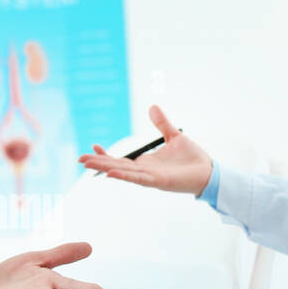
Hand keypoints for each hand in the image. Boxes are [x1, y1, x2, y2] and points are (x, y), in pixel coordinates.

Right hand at [77, 104, 213, 195]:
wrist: (208, 171)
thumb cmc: (192, 158)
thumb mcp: (174, 136)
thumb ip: (162, 124)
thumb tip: (151, 107)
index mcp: (146, 162)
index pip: (121, 159)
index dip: (106, 155)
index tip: (93, 147)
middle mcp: (144, 171)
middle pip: (116, 166)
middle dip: (98, 163)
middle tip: (79, 160)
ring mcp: (150, 177)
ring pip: (123, 173)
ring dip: (105, 168)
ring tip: (88, 165)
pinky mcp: (158, 181)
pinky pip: (138, 179)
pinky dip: (124, 176)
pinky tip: (111, 173)